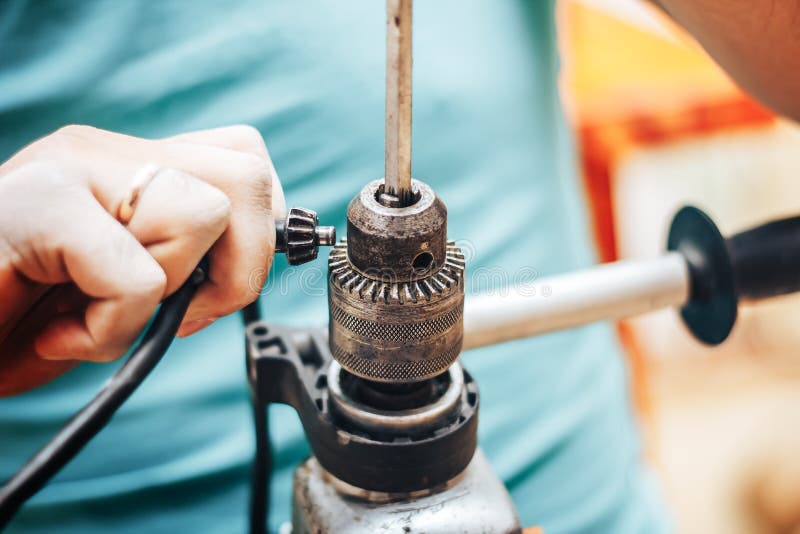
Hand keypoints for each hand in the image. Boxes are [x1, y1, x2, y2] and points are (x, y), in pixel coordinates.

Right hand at [0, 125, 285, 395]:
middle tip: (175, 311)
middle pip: (248, 177)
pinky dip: (109, 328)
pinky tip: (60, 335)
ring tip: (96, 314)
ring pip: (202, 213)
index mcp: (132, 164)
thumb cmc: (23, 318)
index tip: (208, 293)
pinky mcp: (38, 206)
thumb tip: (244, 265)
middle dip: (238, 267)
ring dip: (164, 294)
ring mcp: (70, 170)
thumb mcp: (125, 286)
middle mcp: (104, 152)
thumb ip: (185, 259)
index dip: (254, 239)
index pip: (246, 164)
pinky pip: (137, 274)